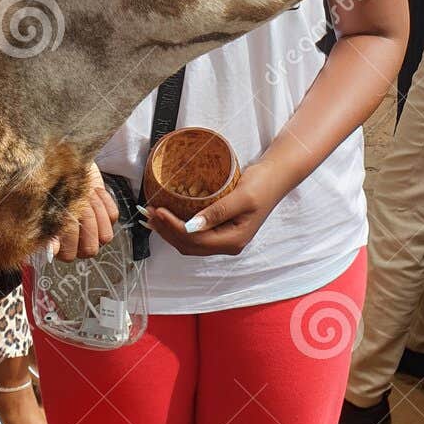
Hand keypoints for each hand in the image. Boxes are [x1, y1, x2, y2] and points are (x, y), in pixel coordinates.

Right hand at [53, 165, 118, 260]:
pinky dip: (104, 202)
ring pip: (105, 236)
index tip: (64, 216)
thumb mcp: (44, 205)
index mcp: (59, 242)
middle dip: (86, 227)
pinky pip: (113, 216)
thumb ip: (48, 230)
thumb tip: (52, 250)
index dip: (69, 239)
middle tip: (78, 206)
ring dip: (96, 213)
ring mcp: (95, 228)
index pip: (69, 255)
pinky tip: (93, 191)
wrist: (63, 163)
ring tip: (86, 196)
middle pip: (90, 249)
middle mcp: (78, 240)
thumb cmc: (49, 185)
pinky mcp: (108, 214)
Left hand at [145, 164, 285, 256]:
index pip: (195, 239)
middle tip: (148, 214)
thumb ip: (218, 212)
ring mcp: (224, 238)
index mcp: (233, 240)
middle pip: (189, 245)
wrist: (275, 177)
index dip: (173, 227)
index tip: (158, 211)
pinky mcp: (220, 230)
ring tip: (152, 217)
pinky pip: (195, 234)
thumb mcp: (241, 197)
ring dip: (169, 231)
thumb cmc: (262, 185)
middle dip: (166, 231)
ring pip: (189, 243)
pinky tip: (167, 217)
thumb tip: (192, 225)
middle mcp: (227, 244)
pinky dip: (178, 227)